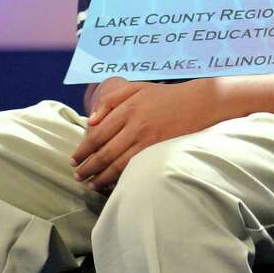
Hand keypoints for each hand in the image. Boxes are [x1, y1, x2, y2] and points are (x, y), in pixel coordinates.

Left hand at [71, 79, 212, 191]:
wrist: (199, 102)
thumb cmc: (166, 96)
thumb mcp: (137, 88)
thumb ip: (111, 100)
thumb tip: (90, 121)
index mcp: (127, 107)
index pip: (97, 133)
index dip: (83, 148)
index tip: (74, 159)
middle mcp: (134, 123)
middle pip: (103, 150)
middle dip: (87, 166)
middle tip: (77, 176)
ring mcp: (146, 137)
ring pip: (115, 162)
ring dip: (99, 175)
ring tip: (90, 184)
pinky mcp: (158, 148)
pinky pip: (133, 166)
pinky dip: (118, 176)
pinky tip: (110, 183)